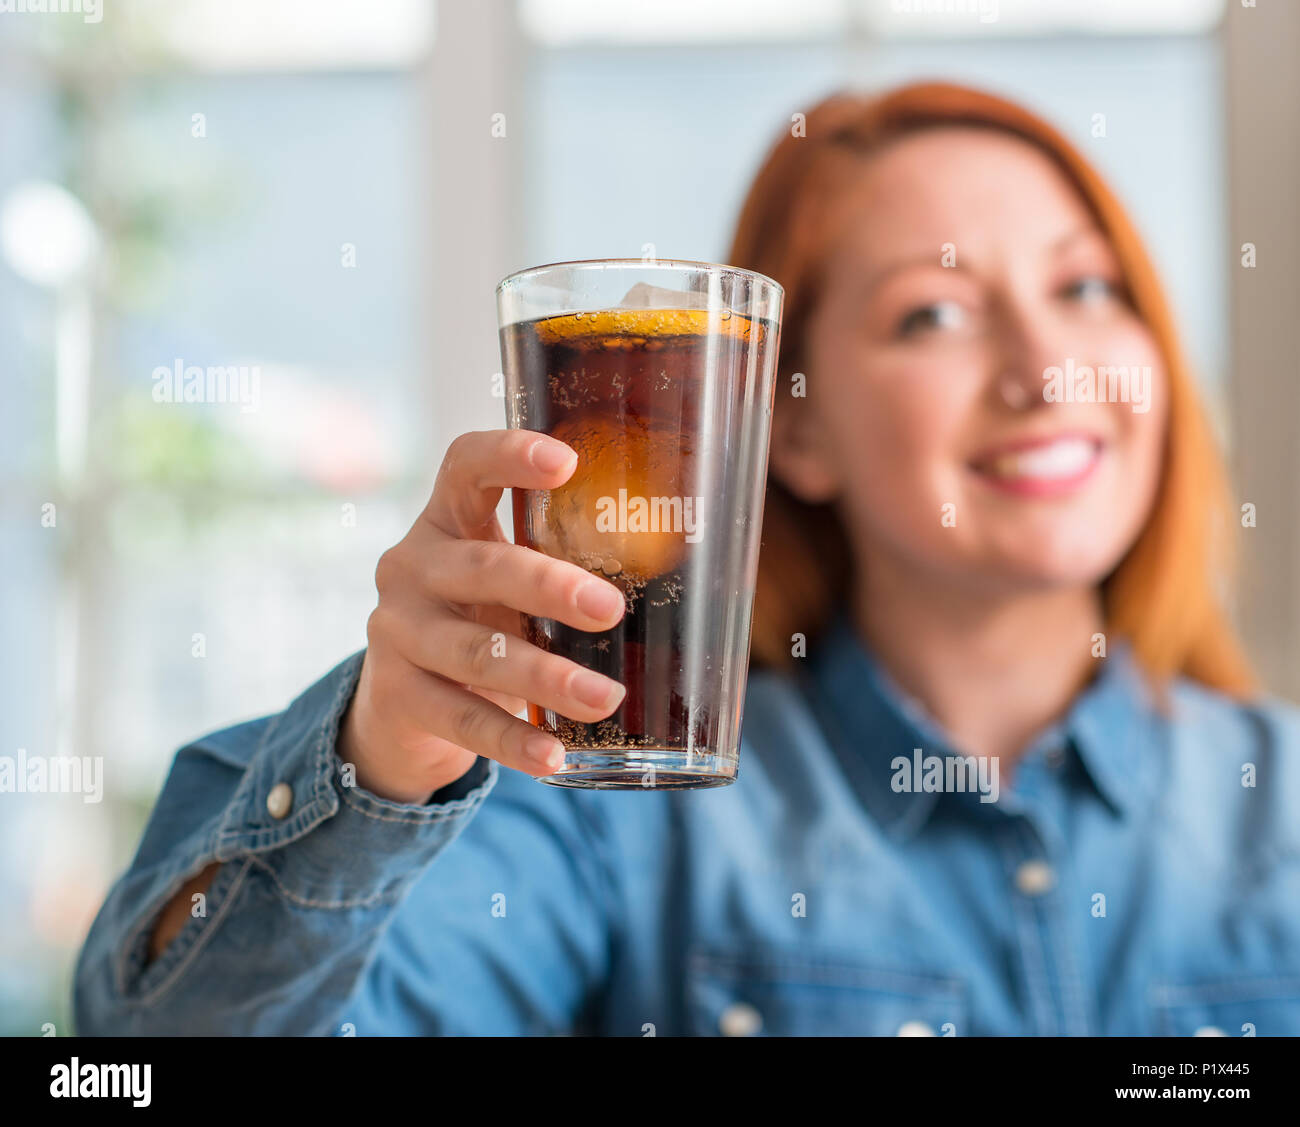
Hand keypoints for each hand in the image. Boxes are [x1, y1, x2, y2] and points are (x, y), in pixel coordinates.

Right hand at [336, 429, 626, 803]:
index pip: (465, 466)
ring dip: (547, 677)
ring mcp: (398, 632)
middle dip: (550, 587)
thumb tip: (698, 565)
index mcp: (447, 520)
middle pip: (482, 567)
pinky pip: (463, 720)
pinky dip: (513, 741)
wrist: (401, 704)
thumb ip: (563, 564)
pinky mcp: (398, 694)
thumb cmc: (483, 621)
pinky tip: (554, 757)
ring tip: (606, 698)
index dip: (509, 456)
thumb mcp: (509, 583)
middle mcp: (412, 566)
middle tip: (611, 609)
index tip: (568, 462)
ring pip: (478, 652)